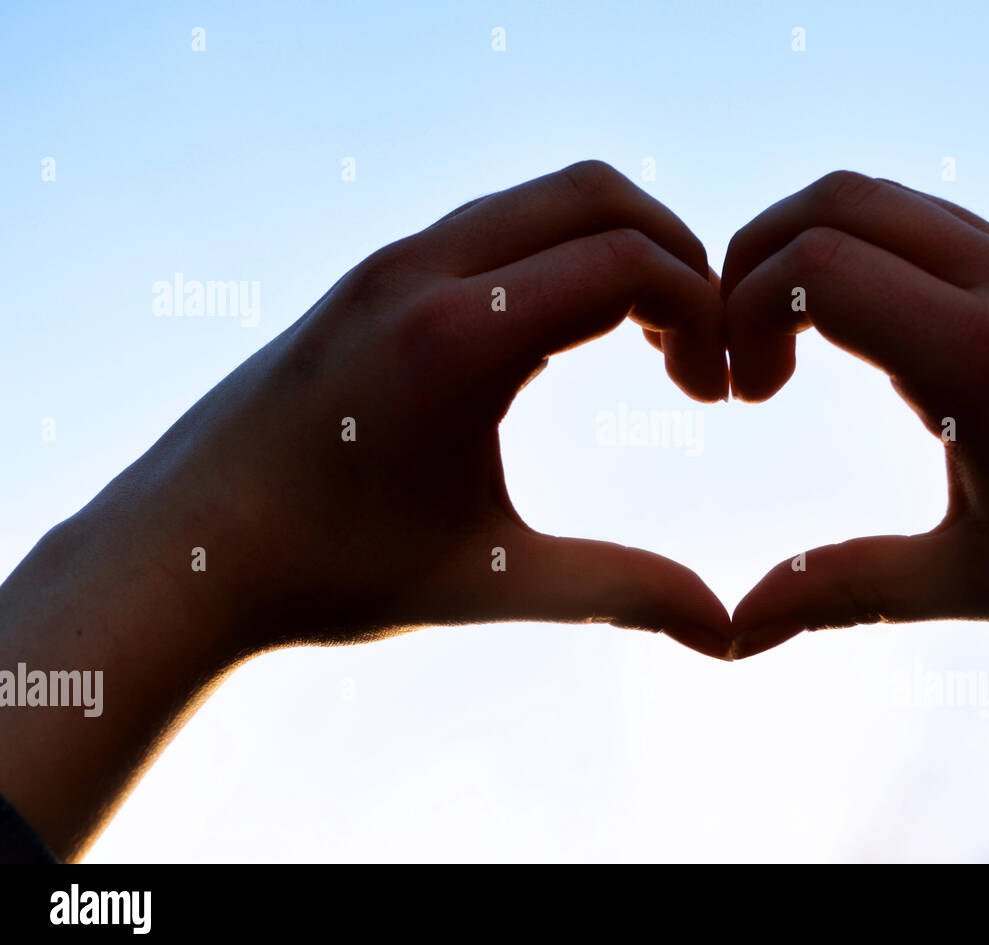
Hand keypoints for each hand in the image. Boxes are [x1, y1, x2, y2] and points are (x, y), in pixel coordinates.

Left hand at [0, 161, 731, 857]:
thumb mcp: (490, 581)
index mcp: (459, 339)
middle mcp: (422, 271)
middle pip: (596, 195)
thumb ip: (619, 591)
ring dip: (615, 248)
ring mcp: (389, 263)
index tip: (712, 390)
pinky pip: (495, 224)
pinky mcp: (371, 276)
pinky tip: (564, 338)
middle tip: (697, 348)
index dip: (703, 311)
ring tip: (646, 342)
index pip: (629, 261)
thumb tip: (725, 629)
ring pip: (542, 199)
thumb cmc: (330, 571)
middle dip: (676, 255)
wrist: (185, 553)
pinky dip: (558, 253)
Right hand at [722, 171, 988, 682]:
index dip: (741, 312)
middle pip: (837, 200)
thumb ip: (844, 591)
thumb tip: (738, 632)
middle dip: (754, 262)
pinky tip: (874, 344)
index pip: (816, 265)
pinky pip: (934, 223)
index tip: (744, 393)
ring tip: (794, 349)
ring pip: (887, 198)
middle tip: (748, 359)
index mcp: (983, 361)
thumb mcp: (976, 581)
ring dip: (812, 252)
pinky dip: (869, 256)